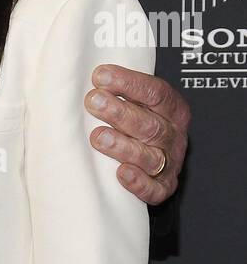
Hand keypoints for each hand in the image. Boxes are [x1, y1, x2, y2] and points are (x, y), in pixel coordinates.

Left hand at [86, 65, 188, 204]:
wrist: (153, 163)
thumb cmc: (137, 125)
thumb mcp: (137, 103)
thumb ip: (120, 91)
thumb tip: (90, 75)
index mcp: (172, 109)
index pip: (155, 92)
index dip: (129, 83)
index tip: (101, 76)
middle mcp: (173, 135)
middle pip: (150, 124)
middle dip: (120, 113)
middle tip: (93, 102)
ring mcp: (169, 163)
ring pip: (150, 156)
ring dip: (123, 146)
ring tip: (99, 137)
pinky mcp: (162, 188)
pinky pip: (153, 189)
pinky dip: (138, 182)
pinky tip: (121, 173)